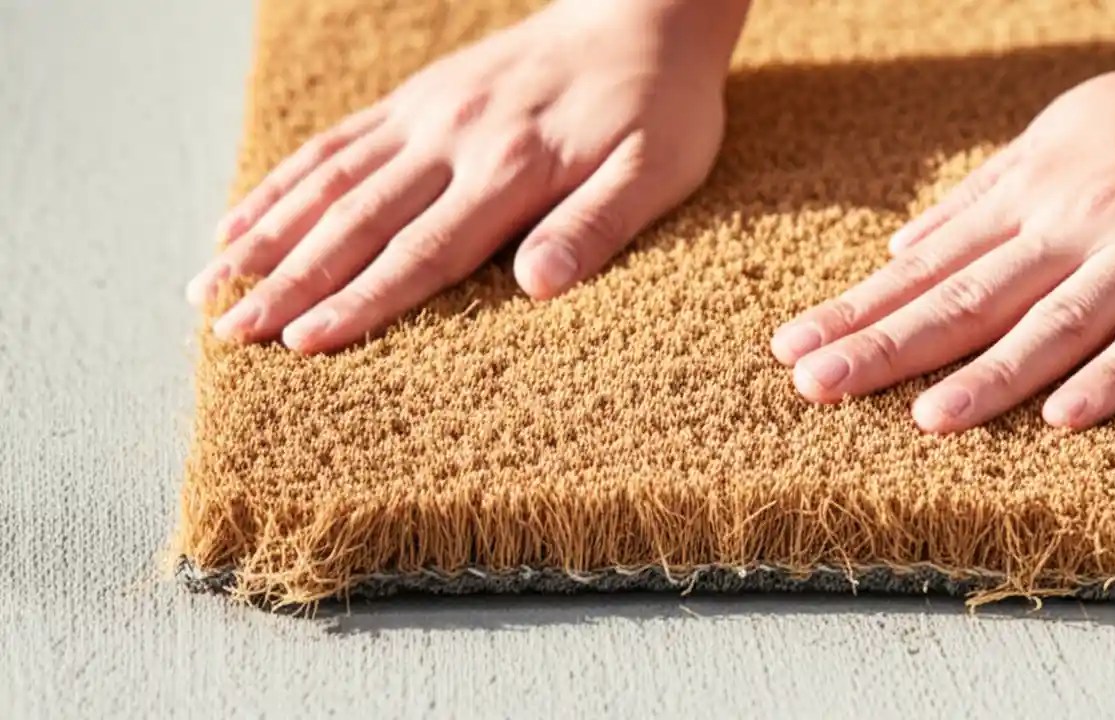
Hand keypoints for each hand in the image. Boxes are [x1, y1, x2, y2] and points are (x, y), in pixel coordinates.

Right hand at [188, 0, 744, 352]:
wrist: (641, 14)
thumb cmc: (658, 109)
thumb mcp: (655, 173)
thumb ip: (596, 227)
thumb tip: (537, 287)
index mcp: (512, 170)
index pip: (423, 250)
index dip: (361, 301)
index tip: (301, 343)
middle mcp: (453, 140)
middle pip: (358, 221)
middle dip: (290, 281)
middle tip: (229, 334)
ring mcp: (425, 115)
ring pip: (329, 180)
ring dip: (267, 235)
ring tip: (210, 287)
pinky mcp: (415, 98)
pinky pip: (336, 142)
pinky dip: (284, 182)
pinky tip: (244, 218)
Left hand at [771, 15, 1114, 432]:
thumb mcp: (1050, 137)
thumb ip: (976, 199)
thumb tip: (898, 248)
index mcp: (1031, 197)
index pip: (926, 269)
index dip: (857, 310)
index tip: (792, 347)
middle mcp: (1077, 227)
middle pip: (968, 299)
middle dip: (886, 345)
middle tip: (816, 386)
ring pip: (1058, 324)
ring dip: (990, 375)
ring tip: (924, 419)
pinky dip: (1114, 376)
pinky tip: (1063, 419)